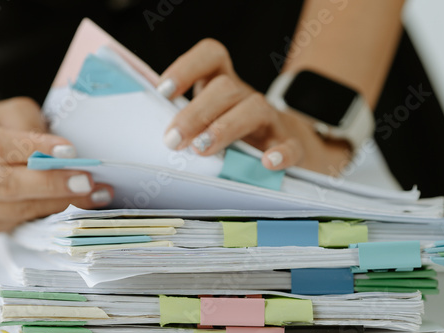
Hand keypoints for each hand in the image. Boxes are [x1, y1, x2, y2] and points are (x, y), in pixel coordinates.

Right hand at [0, 97, 112, 236]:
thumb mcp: (7, 113)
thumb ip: (30, 128)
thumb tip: (63, 156)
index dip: (36, 150)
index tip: (71, 152)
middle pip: (7, 185)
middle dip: (52, 184)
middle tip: (87, 181)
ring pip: (17, 209)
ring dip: (59, 203)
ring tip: (93, 195)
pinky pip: (20, 222)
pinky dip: (49, 214)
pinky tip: (73, 205)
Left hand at [157, 39, 351, 174]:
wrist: (281, 148)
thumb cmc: (232, 137)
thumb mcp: (208, 123)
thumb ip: (185, 124)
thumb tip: (152, 136)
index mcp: (223, 86)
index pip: (211, 57)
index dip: (187, 67)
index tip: (163, 91)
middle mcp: (245, 97)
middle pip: (225, 88)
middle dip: (195, 113)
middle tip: (173, 139)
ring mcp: (271, 120)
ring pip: (254, 108)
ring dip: (225, 128)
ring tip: (202, 150)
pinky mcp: (289, 145)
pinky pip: (291, 144)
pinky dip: (281, 153)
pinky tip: (267, 163)